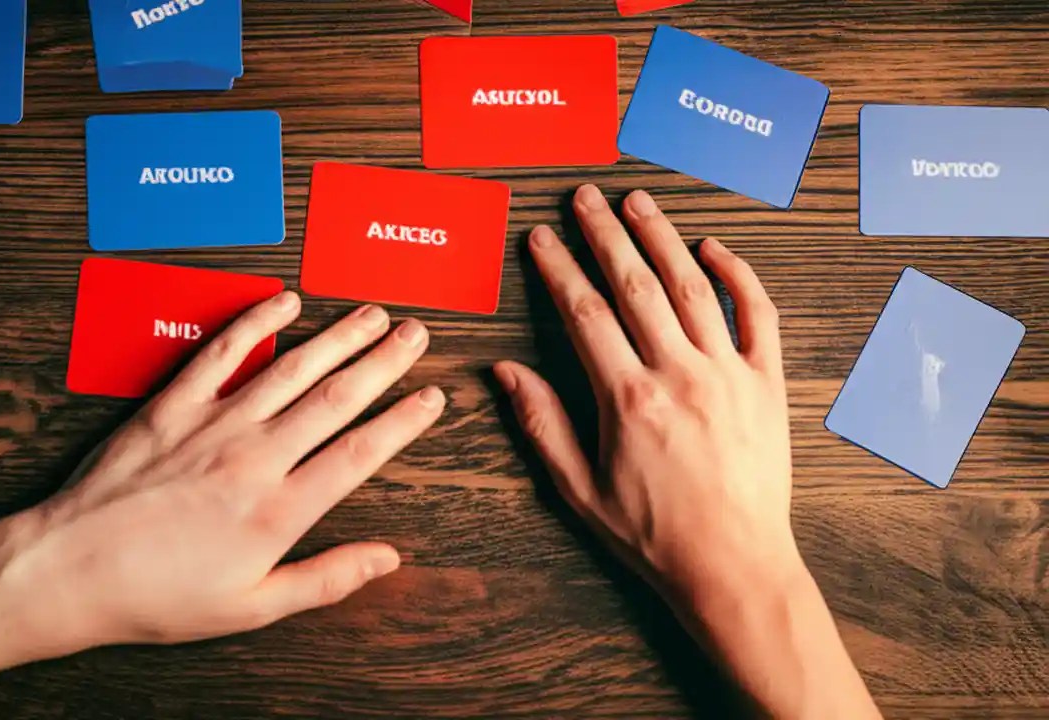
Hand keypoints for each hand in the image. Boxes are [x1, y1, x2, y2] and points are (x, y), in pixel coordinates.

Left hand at [0, 293, 443, 674]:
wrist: (69, 571)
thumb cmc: (158, 598)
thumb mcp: (251, 607)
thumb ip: (325, 579)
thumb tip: (387, 559)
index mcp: (280, 510)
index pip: (360, 453)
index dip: (403, 421)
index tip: (432, 397)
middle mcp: (255, 458)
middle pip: (337, 397)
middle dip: (383, 361)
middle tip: (415, 332)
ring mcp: (213, 425)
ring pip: (291, 369)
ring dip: (337, 337)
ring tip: (371, 315)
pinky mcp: (172, 406)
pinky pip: (221, 353)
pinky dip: (255, 323)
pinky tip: (284, 302)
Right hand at [495, 185, 796, 611]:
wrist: (734, 566)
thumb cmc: (654, 534)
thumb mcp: (580, 490)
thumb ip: (543, 425)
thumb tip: (505, 372)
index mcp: (628, 399)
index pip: (584, 313)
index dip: (558, 268)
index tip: (541, 237)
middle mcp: (679, 374)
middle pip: (635, 284)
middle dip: (604, 234)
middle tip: (584, 197)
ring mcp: (728, 373)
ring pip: (692, 286)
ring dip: (662, 237)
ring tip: (638, 202)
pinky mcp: (766, 383)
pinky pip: (758, 314)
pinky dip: (738, 275)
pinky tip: (714, 248)